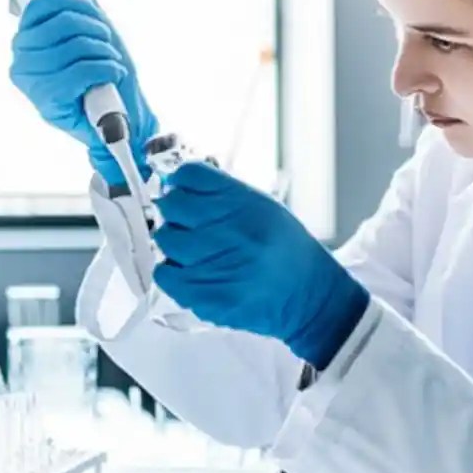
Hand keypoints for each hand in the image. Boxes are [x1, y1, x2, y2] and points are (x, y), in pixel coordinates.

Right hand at [10, 0, 158, 186]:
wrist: (124, 116)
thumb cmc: (105, 69)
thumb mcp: (89, 21)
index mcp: (26, 35)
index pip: (42, 0)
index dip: (77, 3)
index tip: (94, 18)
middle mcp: (20, 57)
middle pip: (61, 20)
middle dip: (95, 29)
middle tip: (106, 45)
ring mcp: (30, 80)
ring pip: (74, 45)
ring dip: (104, 52)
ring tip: (109, 64)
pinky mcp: (46, 101)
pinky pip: (81, 70)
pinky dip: (106, 69)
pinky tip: (110, 77)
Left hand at [152, 162, 369, 369]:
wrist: (308, 297)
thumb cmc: (286, 250)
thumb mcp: (263, 207)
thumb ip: (222, 193)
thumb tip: (177, 183)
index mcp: (245, 203)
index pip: (189, 175)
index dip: (180, 181)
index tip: (181, 190)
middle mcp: (230, 230)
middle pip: (171, 205)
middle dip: (175, 212)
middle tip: (188, 224)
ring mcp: (216, 264)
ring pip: (165, 239)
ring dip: (175, 243)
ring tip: (195, 252)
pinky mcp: (205, 296)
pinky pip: (164, 274)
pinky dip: (172, 272)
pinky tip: (192, 272)